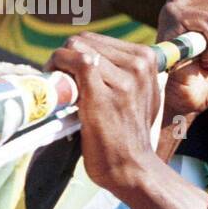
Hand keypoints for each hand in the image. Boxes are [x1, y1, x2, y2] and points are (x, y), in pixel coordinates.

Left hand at [47, 34, 162, 195]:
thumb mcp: (142, 95)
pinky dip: (59, 69)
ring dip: (60, 64)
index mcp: (149, 61)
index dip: (78, 54)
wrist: (133, 168)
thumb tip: (96, 57)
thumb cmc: (131, 135)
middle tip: (62, 82)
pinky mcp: (102, 93)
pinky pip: (75, 61)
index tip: (72, 75)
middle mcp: (139, 65)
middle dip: (67, 57)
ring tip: (61, 88)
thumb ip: (127, 73)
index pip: (99, 40)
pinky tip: (59, 89)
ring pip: (76, 47)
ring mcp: (123, 79)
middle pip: (85, 40)